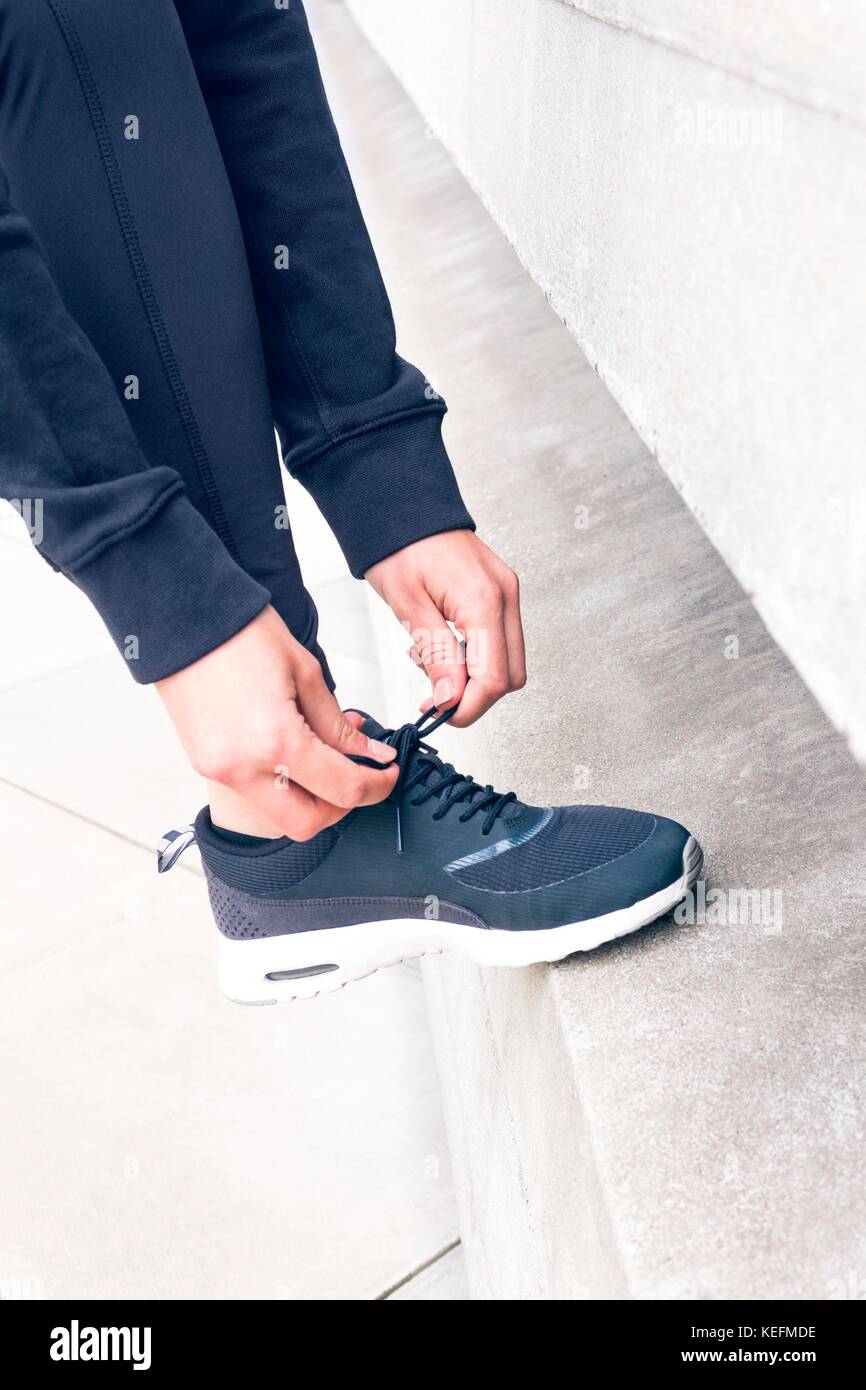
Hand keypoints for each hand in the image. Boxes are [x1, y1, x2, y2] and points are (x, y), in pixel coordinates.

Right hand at [157, 606, 397, 838]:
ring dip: (310, 799)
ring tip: (325, 761)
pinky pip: (253, 792)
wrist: (184, 620)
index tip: (387, 772)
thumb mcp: (307, 674)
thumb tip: (369, 754)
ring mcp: (220, 771)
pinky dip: (280, 783)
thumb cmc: (241, 633)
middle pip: (308, 823)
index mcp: (276, 741)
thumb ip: (339, 726)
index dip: (376, 786)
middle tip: (359, 777)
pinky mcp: (206, 765)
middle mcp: (243, 767)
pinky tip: (292, 752)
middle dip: (341, 806)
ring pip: (278, 815)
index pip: (343, 789)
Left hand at [365, 530, 525, 727]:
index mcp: (484, 601)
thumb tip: (451, 699)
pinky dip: (475, 654)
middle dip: (474, 694)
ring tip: (431, 659)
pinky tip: (443, 643)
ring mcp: (507, 594)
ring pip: (507, 660)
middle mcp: (505, 597)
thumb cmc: (399, 547)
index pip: (494, 678)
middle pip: (511, 675)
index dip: (468, 706)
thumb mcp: (409, 606)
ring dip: (473, 675)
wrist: (402, 506)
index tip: (438, 712)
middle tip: (433, 690)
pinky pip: (499, 639)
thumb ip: (436, 655)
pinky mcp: (500, 593)